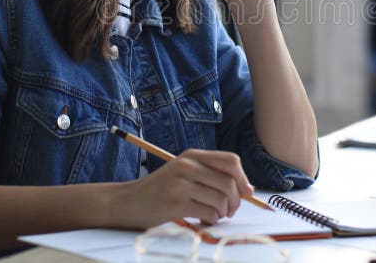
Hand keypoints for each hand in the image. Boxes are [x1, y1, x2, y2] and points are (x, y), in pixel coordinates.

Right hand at [120, 149, 253, 227]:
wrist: (128, 201)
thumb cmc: (161, 189)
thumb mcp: (183, 172)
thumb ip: (210, 174)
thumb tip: (246, 189)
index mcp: (192, 155)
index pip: (230, 160)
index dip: (243, 178)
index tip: (247, 192)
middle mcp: (188, 166)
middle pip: (229, 182)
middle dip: (236, 201)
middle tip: (230, 211)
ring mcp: (181, 184)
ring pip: (221, 200)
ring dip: (223, 213)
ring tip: (214, 215)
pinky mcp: (176, 203)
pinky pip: (209, 213)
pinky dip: (211, 219)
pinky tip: (202, 219)